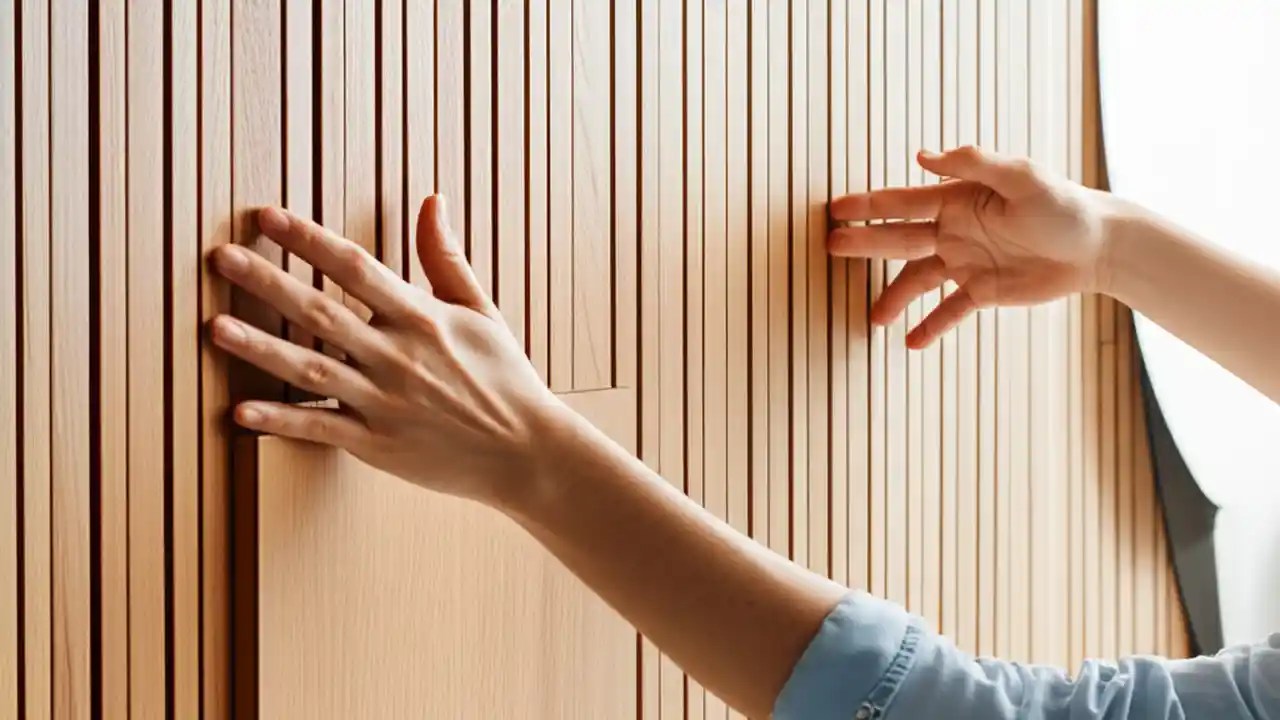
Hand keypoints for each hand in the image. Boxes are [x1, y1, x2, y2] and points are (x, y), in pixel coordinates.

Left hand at [209, 197, 563, 506]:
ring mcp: (384, 402)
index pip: (355, 267)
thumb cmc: (505, 377)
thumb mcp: (481, 310)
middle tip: (220, 257)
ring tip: (215, 327)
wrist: (525, 451)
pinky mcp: (377, 444)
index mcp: (422, 317)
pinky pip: (320, 428)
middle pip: (320, 312)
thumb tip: (432, 200)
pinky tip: (240, 410)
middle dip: (267, 282)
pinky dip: (280, 421)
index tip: (266, 216)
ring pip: (310, 368)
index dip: (308, 239)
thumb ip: (446, 257)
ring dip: (259, 347)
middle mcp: (397, 356)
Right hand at [828, 145, 1112, 347]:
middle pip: (900, 239)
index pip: (903, 203)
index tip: (835, 209)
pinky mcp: (983, 291)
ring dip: (894, 298)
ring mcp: (965, 262)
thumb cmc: (1064, 205)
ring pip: (917, 280)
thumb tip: (923, 156)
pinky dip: (931, 326)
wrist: (1098, 245)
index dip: (868, 205)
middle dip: (864, 243)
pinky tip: (911, 342)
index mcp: (957, 200)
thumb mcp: (1022, 177)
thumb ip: (974, 164)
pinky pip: (949, 312)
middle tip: (830, 246)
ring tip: (873, 317)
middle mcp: (954, 231)